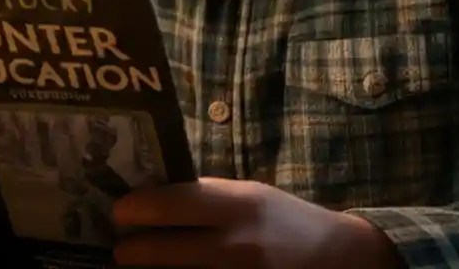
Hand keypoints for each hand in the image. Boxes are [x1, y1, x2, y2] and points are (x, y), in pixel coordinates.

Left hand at [111, 178, 402, 267]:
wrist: (339, 260)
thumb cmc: (282, 221)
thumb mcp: (246, 196)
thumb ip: (201, 196)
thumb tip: (143, 196)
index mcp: (237, 206)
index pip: (165, 204)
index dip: (132, 210)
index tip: (119, 213)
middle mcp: (237, 246)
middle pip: (154, 253)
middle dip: (130, 252)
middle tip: (123, 249)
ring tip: (145, 263)